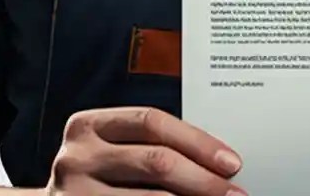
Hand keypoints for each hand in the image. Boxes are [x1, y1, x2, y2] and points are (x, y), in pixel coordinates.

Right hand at [46, 106, 245, 195]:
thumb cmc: (95, 178)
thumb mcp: (109, 151)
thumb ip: (149, 147)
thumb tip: (215, 163)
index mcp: (88, 125)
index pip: (151, 121)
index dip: (196, 141)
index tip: (231, 162)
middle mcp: (77, 157)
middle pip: (155, 160)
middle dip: (204, 180)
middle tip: (235, 194)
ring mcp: (74, 194)